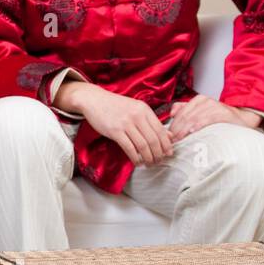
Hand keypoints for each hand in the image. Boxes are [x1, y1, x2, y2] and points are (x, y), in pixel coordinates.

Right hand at [56, 81, 172, 166]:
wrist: (94, 100)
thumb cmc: (115, 106)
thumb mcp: (136, 108)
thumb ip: (151, 121)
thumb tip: (169, 136)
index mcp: (144, 109)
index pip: (161, 130)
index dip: (166, 145)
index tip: (168, 154)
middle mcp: (137, 115)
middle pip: (153, 140)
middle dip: (158, 154)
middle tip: (158, 161)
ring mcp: (126, 123)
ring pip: (143, 145)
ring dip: (148, 158)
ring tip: (149, 164)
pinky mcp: (115, 131)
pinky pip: (129, 148)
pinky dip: (135, 158)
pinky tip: (137, 162)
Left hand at [167, 95, 259, 139]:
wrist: (243, 118)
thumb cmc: (221, 118)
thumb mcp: (202, 111)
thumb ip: (187, 110)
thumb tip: (172, 113)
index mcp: (198, 100)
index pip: (179, 113)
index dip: (172, 126)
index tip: (168, 137)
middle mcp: (204, 101)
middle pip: (184, 117)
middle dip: (176, 130)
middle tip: (172, 142)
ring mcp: (214, 106)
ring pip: (193, 118)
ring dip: (184, 130)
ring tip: (179, 140)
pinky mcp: (223, 113)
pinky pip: (207, 119)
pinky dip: (199, 125)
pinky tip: (193, 132)